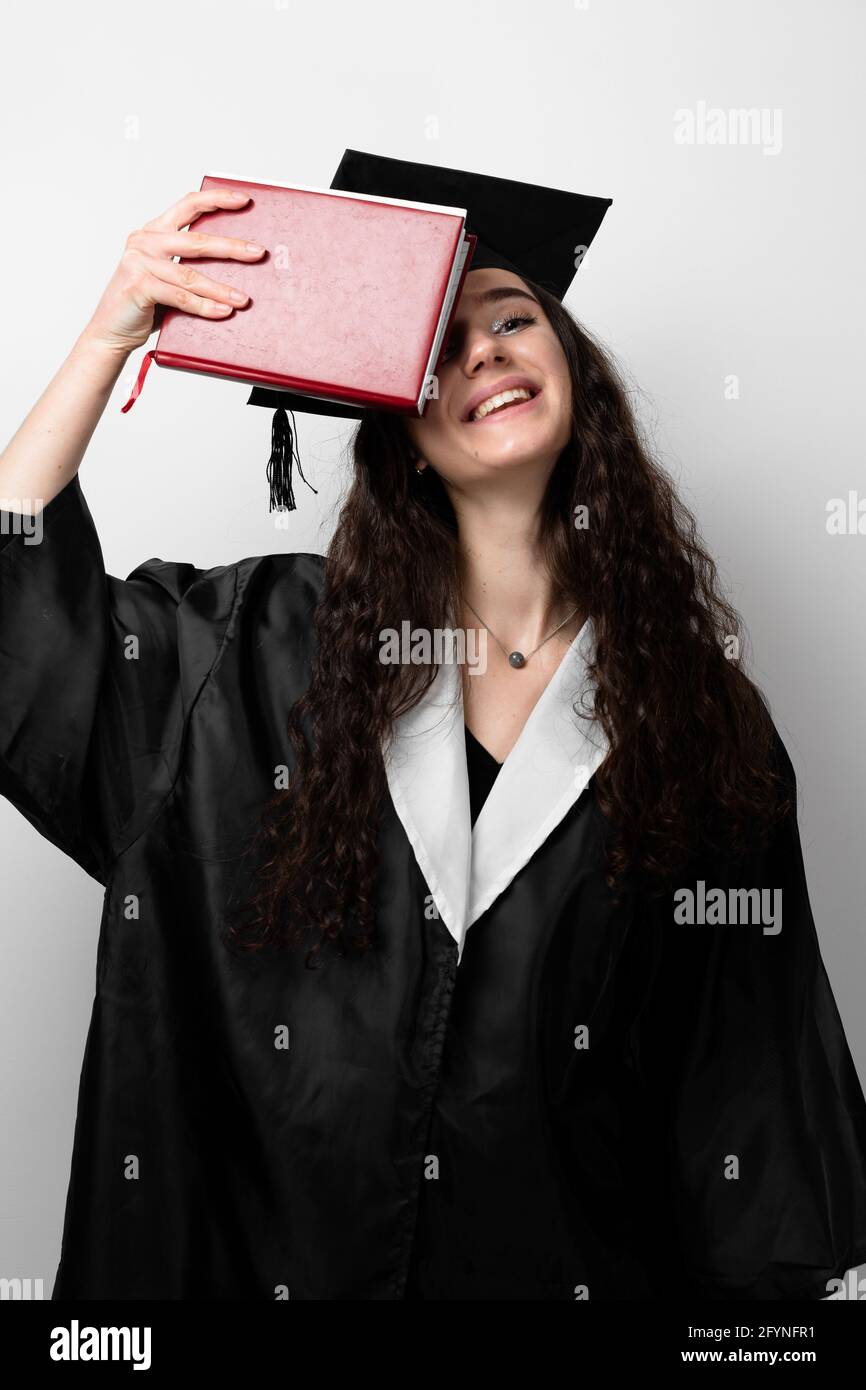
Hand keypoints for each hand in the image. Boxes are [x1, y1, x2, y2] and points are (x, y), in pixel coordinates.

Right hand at [79, 187, 265, 356]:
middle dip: (231, 248)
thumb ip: (187, 266)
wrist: (110, 330)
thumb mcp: (166, 276)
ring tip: (243, 299)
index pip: (188, 206)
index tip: (243, 200)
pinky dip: (204, 307)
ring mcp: (139, 262)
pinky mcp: (139, 286)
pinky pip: (180, 297)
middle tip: (258, 253)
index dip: (216, 200)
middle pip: (197, 241)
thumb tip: (234, 268)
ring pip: (191, 275)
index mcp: (153, 232)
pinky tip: (223, 311)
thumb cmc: (143, 304)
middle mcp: (145, 242)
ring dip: (221, 288)